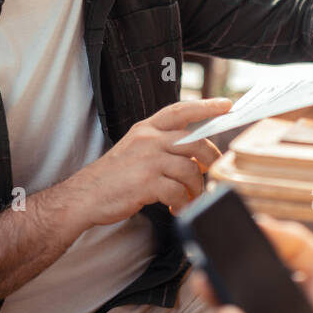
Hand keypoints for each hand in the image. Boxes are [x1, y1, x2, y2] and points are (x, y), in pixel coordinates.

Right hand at [74, 98, 231, 225]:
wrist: (85, 196)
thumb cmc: (114, 176)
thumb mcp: (136, 148)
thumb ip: (162, 143)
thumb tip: (196, 149)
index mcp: (147, 128)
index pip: (181, 110)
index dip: (206, 106)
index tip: (227, 105)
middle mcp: (149, 139)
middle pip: (196, 142)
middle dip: (210, 158)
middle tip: (210, 171)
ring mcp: (148, 160)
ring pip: (190, 170)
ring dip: (195, 187)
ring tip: (189, 197)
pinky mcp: (147, 183)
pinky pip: (179, 192)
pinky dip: (182, 202)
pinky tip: (176, 207)